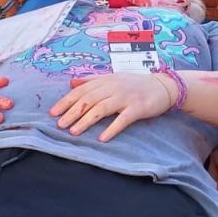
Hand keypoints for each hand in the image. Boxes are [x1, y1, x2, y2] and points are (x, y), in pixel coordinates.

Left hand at [50, 72, 176, 141]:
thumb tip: (71, 82)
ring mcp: (126, 97)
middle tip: (59, 125)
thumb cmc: (136, 84)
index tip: (53, 113)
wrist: (164, 86)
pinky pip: (122, 119)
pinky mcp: (138, 108)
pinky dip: (111, 129)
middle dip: (72, 112)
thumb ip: (92, 80)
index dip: (66, 101)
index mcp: (106, 80)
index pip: (81, 90)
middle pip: (88, 100)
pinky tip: (102, 138)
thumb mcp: (113, 78)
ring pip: (101, 109)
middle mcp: (113, 87)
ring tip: (74, 132)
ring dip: (86, 121)